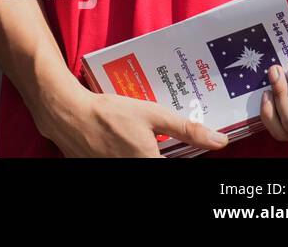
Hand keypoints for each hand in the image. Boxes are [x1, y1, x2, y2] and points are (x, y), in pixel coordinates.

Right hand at [39, 83, 229, 157]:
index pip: (177, 169)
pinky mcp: (100, 171)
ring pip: (139, 165)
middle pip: (157, 165)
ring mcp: (115, 174)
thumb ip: (187, 130)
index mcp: (150, 164)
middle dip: (160, 154)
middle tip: (156, 141)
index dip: (182, 157)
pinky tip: (120, 143)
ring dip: (143, 155)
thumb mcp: (151, 114)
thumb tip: (220, 141)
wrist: (68, 113)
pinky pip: (120, 165)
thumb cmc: (109, 113)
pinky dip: (124, 156)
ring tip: (136, 141)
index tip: (177, 149)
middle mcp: (134, 173)